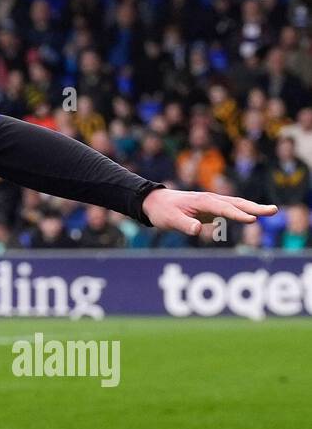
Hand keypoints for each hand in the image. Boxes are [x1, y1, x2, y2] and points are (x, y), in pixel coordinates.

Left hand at [141, 187, 276, 237]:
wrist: (154, 202)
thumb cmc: (162, 211)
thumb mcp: (170, 220)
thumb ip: (184, 225)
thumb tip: (197, 229)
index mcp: (202, 201)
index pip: (224, 208)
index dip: (238, 214)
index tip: (253, 219)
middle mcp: (210, 199)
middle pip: (236, 203)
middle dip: (255, 207)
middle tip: (274, 210)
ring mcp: (212, 203)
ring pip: (236, 204)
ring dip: (253, 208)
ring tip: (271, 211)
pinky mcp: (211, 208)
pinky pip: (231, 209)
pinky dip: (243, 211)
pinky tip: (252, 215)